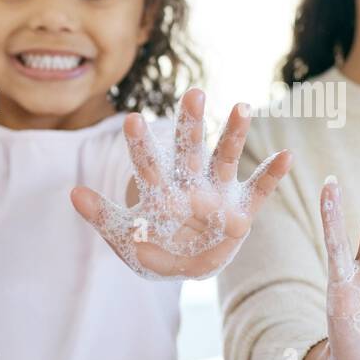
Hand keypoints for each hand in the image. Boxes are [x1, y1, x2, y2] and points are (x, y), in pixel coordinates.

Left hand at [71, 87, 291, 279]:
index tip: (132, 118)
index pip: (148, 163)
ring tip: (243, 106)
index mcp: (160, 190)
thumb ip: (102, 216)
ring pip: (226, 158)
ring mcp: (218, 193)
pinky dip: (272, 175)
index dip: (140, 144)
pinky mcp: (241, 210)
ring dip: (234, 133)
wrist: (186, 266)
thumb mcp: (124, 237)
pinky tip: (286, 156)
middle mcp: (190, 183)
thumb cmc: (152, 248)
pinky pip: (258, 190)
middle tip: (193, 93)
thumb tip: (72, 192)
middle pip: (190, 148)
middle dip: (191, 122)